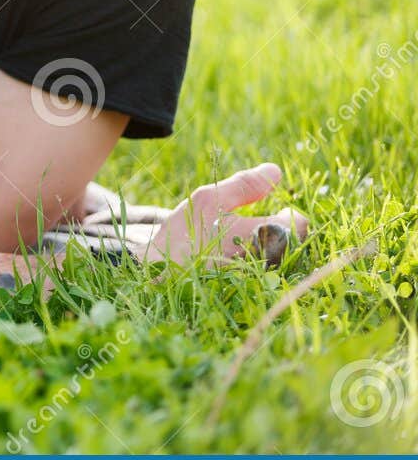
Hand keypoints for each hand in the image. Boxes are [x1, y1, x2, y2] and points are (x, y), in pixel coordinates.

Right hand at [144, 162, 310, 265]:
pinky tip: (236, 257)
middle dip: (279, 230)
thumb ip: (246, 185)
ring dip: (269, 246)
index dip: (289, 213)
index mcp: (262, 234)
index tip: (275, 208)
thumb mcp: (210, 199)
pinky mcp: (251, 290)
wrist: (160, 274)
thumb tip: (276, 170)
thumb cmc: (185, 233)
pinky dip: (259, 261)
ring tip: (242, 241)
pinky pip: (267, 272)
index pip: (300, 222)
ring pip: (281, 257)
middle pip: (293, 242)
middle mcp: (268, 259)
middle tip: (255, 223)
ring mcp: (261, 278)